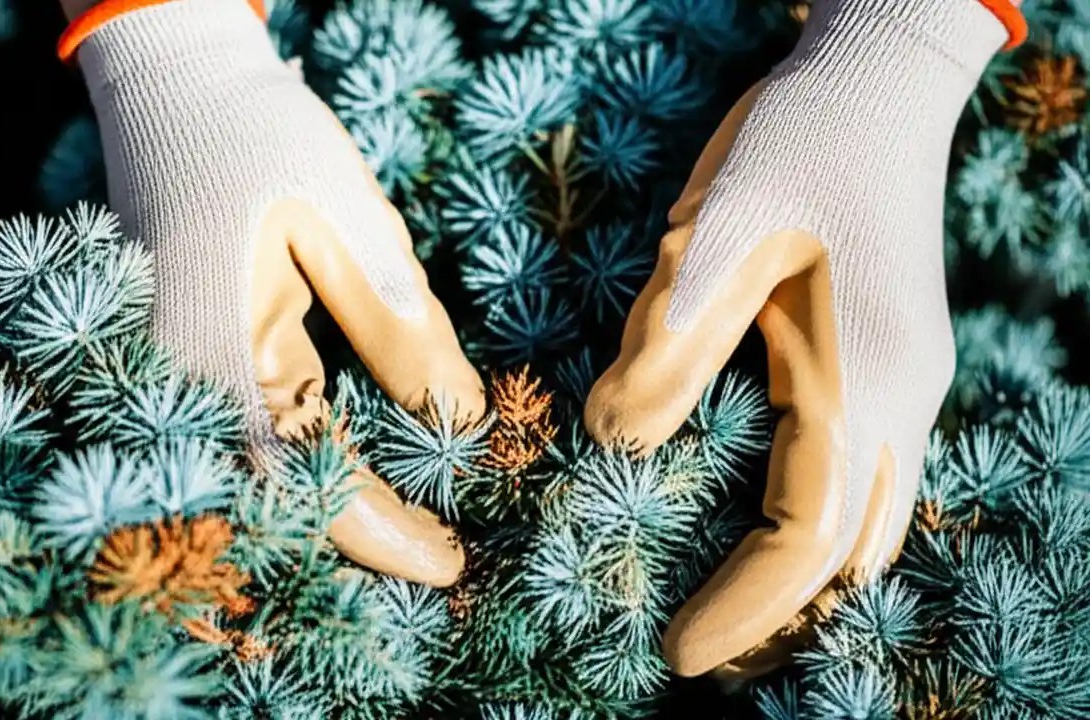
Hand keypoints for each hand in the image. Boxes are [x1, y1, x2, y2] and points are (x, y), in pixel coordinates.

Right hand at [69, 0, 483, 585]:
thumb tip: (462, 422)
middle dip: (360, 536)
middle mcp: (177, 382)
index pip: (294, 480)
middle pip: (270, 499)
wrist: (172, 87)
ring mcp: (175, 375)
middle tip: (447, 556)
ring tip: (424, 530)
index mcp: (209, 351)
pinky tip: (369, 477)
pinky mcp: (193, 359)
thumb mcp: (346, 223)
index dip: (375, 532)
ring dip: (337, 510)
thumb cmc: (257, 137)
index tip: (448, 562)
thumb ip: (400, 328)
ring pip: (259, 475)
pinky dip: (312, 463)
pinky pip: (251, 432)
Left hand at [584, 0, 1009, 676]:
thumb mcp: (713, 235)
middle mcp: (905, 398)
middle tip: (694, 646)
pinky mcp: (893, 361)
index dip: (746, 609)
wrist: (875, 79)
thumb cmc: (795, 146)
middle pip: (853, 551)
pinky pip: (868, 476)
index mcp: (866, 381)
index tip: (679, 657)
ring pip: (873, 522)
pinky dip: (822, 527)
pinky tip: (767, 528)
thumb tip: (616, 441)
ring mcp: (910, 382)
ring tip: (726, 609)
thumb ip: (669, 346)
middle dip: (779, 613)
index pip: (808, 539)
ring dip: (806, 576)